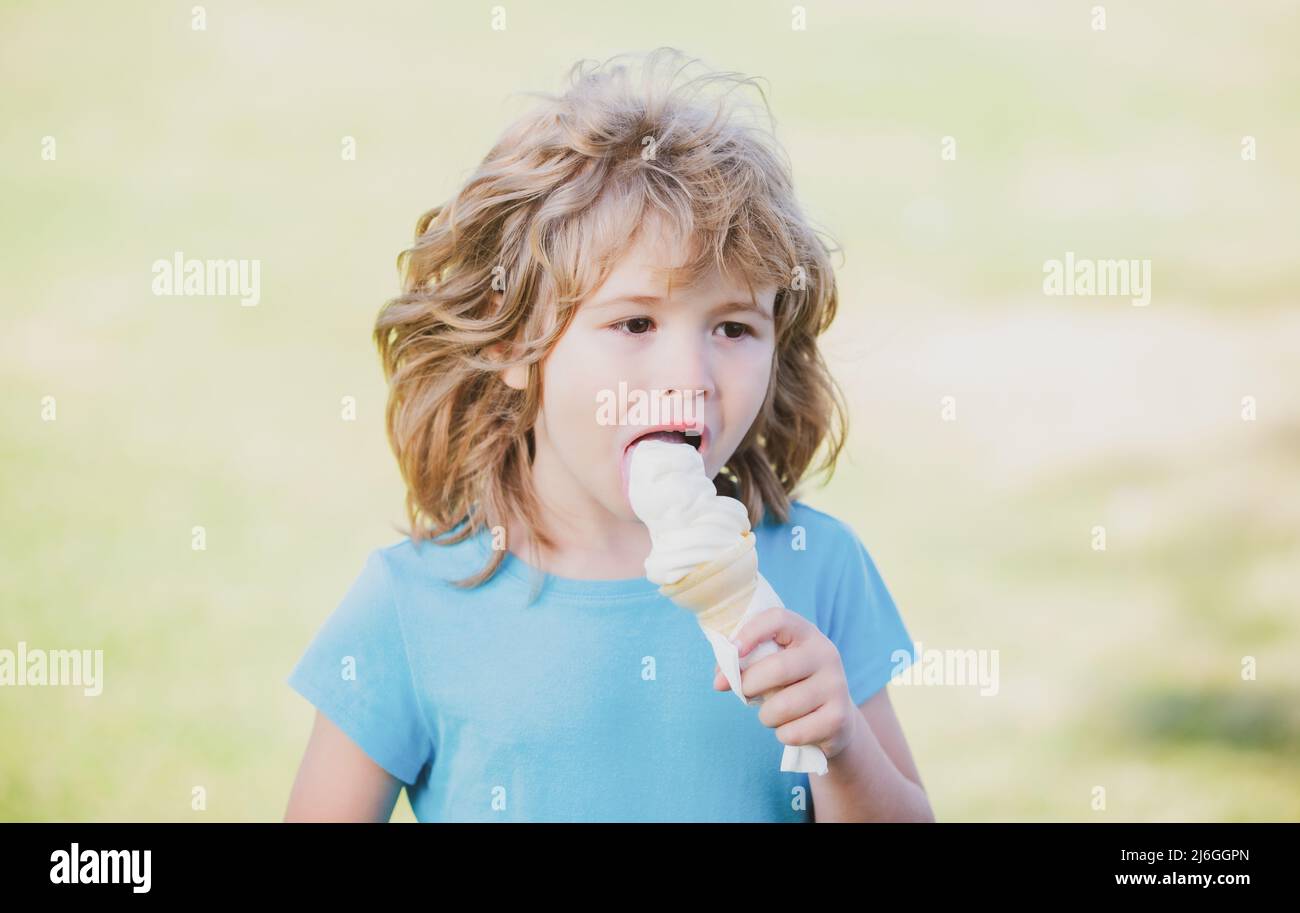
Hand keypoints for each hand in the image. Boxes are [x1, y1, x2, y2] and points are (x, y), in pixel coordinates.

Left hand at [711, 606, 858, 760]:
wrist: (835, 720)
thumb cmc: (792, 686)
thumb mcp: (773, 665)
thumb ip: (745, 664)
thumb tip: (719, 681)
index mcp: (806, 633)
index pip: (778, 619)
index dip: (750, 632)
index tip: (733, 651)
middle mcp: (826, 654)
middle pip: (777, 668)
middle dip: (750, 685)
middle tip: (744, 693)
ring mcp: (836, 686)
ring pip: (782, 706)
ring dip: (766, 716)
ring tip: (773, 713)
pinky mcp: (838, 718)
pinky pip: (793, 732)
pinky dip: (783, 734)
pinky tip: (793, 728)